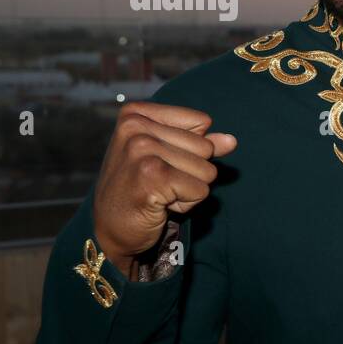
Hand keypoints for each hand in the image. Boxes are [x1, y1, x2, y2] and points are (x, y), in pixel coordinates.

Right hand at [91, 101, 236, 274]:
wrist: (110, 230)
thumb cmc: (139, 190)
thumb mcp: (168, 158)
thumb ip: (201, 144)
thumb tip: (231, 141)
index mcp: (136, 113)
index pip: (202, 122)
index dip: (190, 149)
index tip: (159, 163)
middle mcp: (135, 126)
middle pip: (206, 147)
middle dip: (190, 172)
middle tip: (157, 182)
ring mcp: (141, 150)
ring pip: (207, 170)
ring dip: (188, 188)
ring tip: (158, 193)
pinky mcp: (152, 176)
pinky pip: (201, 190)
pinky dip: (186, 203)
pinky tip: (159, 205)